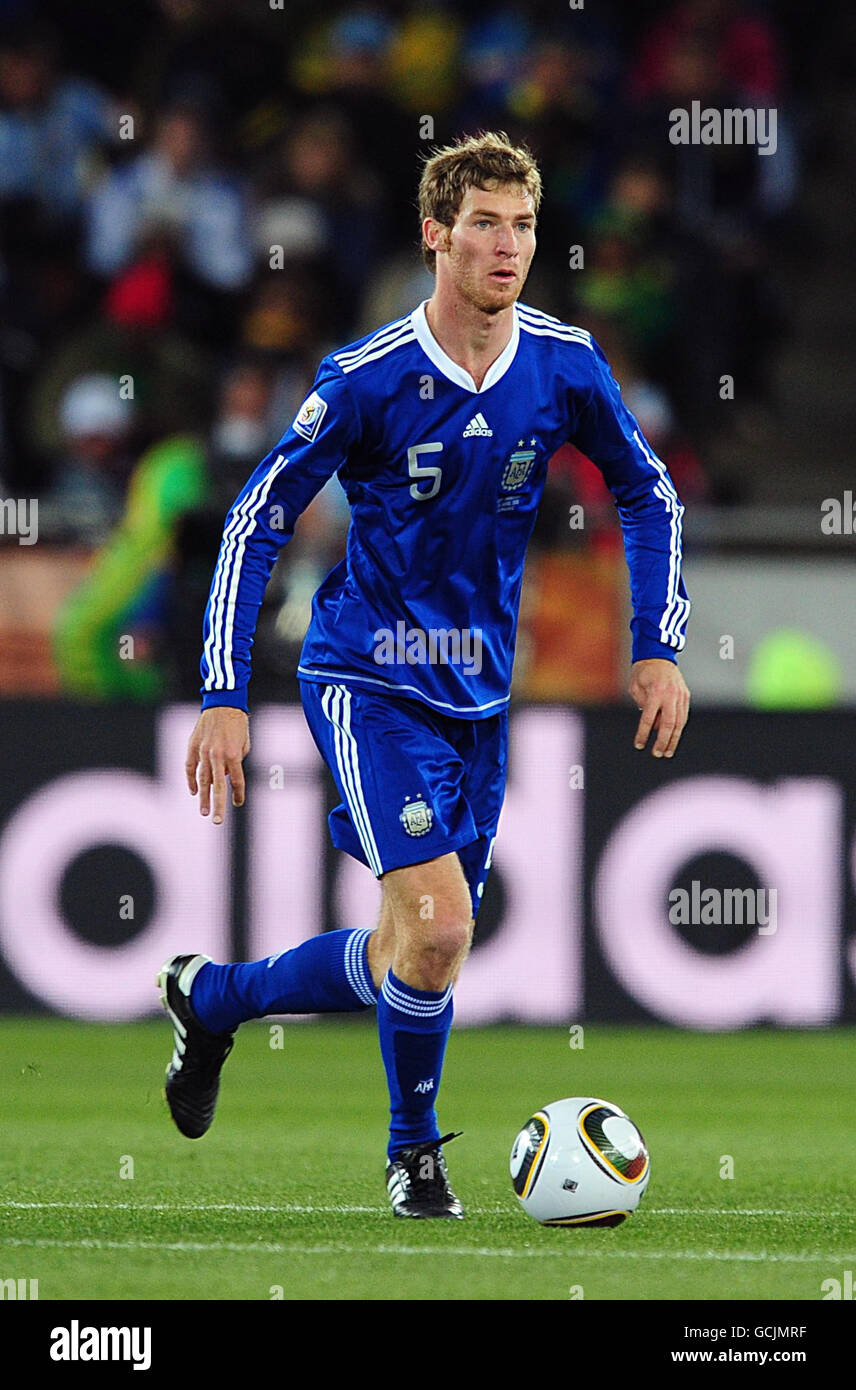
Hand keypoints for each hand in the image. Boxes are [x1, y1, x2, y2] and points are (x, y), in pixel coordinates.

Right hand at [185, 707, 249, 822]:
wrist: (223, 703)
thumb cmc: (238, 723)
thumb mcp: (245, 743)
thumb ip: (237, 761)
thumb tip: (227, 776)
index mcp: (233, 755)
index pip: (236, 781)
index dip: (238, 794)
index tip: (238, 803)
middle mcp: (218, 756)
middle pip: (218, 786)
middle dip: (218, 805)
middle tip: (217, 820)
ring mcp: (203, 751)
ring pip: (202, 779)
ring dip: (203, 797)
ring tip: (204, 811)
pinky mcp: (193, 746)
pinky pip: (190, 767)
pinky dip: (191, 780)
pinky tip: (193, 791)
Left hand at [629, 659, 689, 757]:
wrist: (658, 655)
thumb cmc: (642, 672)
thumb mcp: (635, 687)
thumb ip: (642, 706)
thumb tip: (654, 725)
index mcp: (655, 692)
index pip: (649, 718)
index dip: (644, 733)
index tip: (639, 745)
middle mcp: (670, 694)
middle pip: (669, 724)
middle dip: (664, 741)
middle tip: (658, 754)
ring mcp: (680, 695)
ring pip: (679, 722)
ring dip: (674, 739)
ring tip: (668, 752)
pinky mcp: (685, 695)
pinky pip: (683, 715)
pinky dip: (678, 728)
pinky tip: (673, 738)